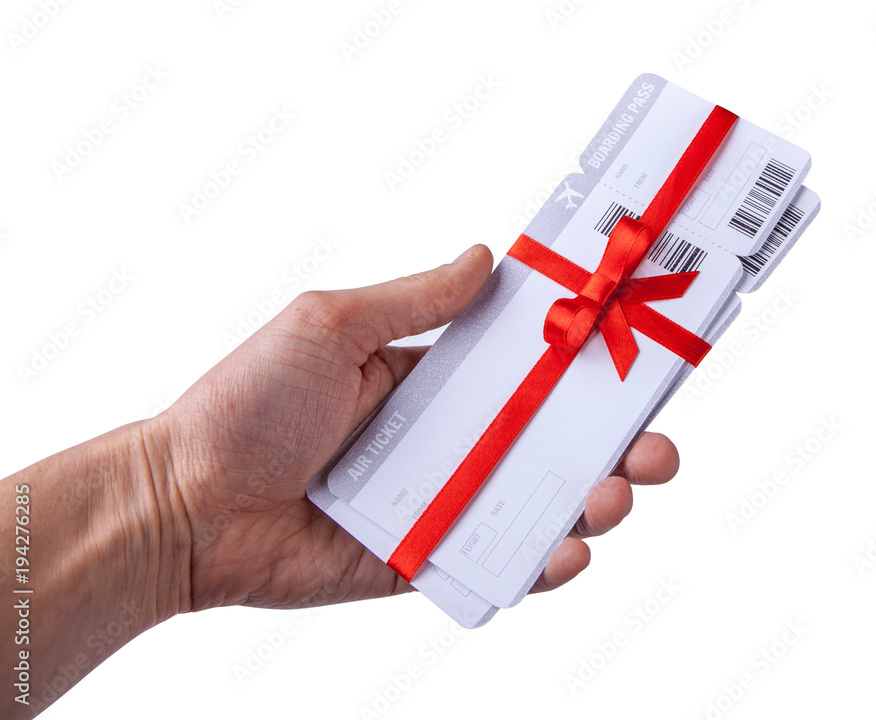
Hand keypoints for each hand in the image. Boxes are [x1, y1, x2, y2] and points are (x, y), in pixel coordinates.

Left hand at [152, 244, 680, 610]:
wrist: (186, 502)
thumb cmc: (245, 403)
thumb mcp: (330, 326)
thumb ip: (414, 300)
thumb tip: (485, 258)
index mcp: (431, 381)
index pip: (527, 369)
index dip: (583, 363)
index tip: (635, 351)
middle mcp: (448, 442)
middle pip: (549, 442)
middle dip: (613, 444)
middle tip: (653, 443)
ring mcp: (440, 503)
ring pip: (536, 504)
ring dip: (592, 500)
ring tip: (614, 492)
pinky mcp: (423, 560)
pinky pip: (494, 562)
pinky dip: (540, 561)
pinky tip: (565, 549)